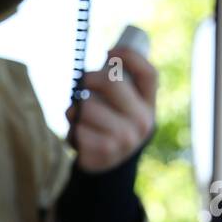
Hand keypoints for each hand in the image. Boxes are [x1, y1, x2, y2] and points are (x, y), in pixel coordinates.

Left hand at [66, 46, 157, 172]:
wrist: (107, 170)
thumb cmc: (110, 128)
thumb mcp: (122, 109)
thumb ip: (117, 88)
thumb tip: (102, 58)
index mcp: (149, 107)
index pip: (148, 74)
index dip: (129, 56)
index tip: (109, 51)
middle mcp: (142, 122)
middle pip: (111, 83)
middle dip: (89, 77)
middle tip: (82, 80)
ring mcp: (124, 139)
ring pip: (88, 106)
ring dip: (74, 108)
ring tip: (76, 116)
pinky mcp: (104, 152)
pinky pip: (78, 128)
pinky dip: (71, 130)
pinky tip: (77, 135)